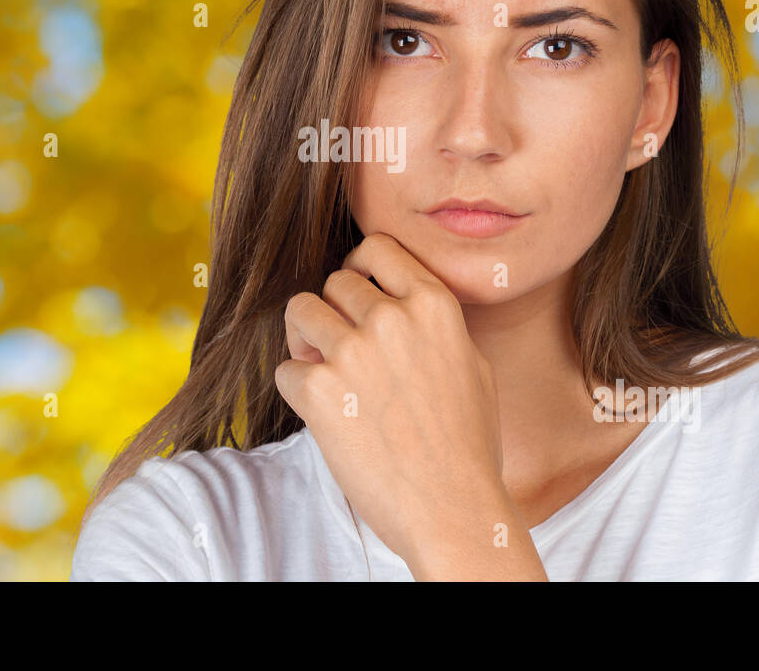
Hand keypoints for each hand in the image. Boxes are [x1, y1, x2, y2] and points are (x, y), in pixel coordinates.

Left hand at [274, 232, 534, 575]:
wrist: (453, 509)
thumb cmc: (468, 447)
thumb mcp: (472, 367)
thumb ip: (435, 326)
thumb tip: (401, 303)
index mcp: (434, 306)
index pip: (379, 248)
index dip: (358, 265)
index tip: (354, 289)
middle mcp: (393, 318)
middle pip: (334, 283)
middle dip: (332, 313)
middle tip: (338, 350)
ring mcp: (354, 352)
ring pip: (300, 312)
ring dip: (305, 340)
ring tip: (324, 374)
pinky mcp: (319, 391)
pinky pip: (286, 369)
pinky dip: (298, 391)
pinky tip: (325, 416)